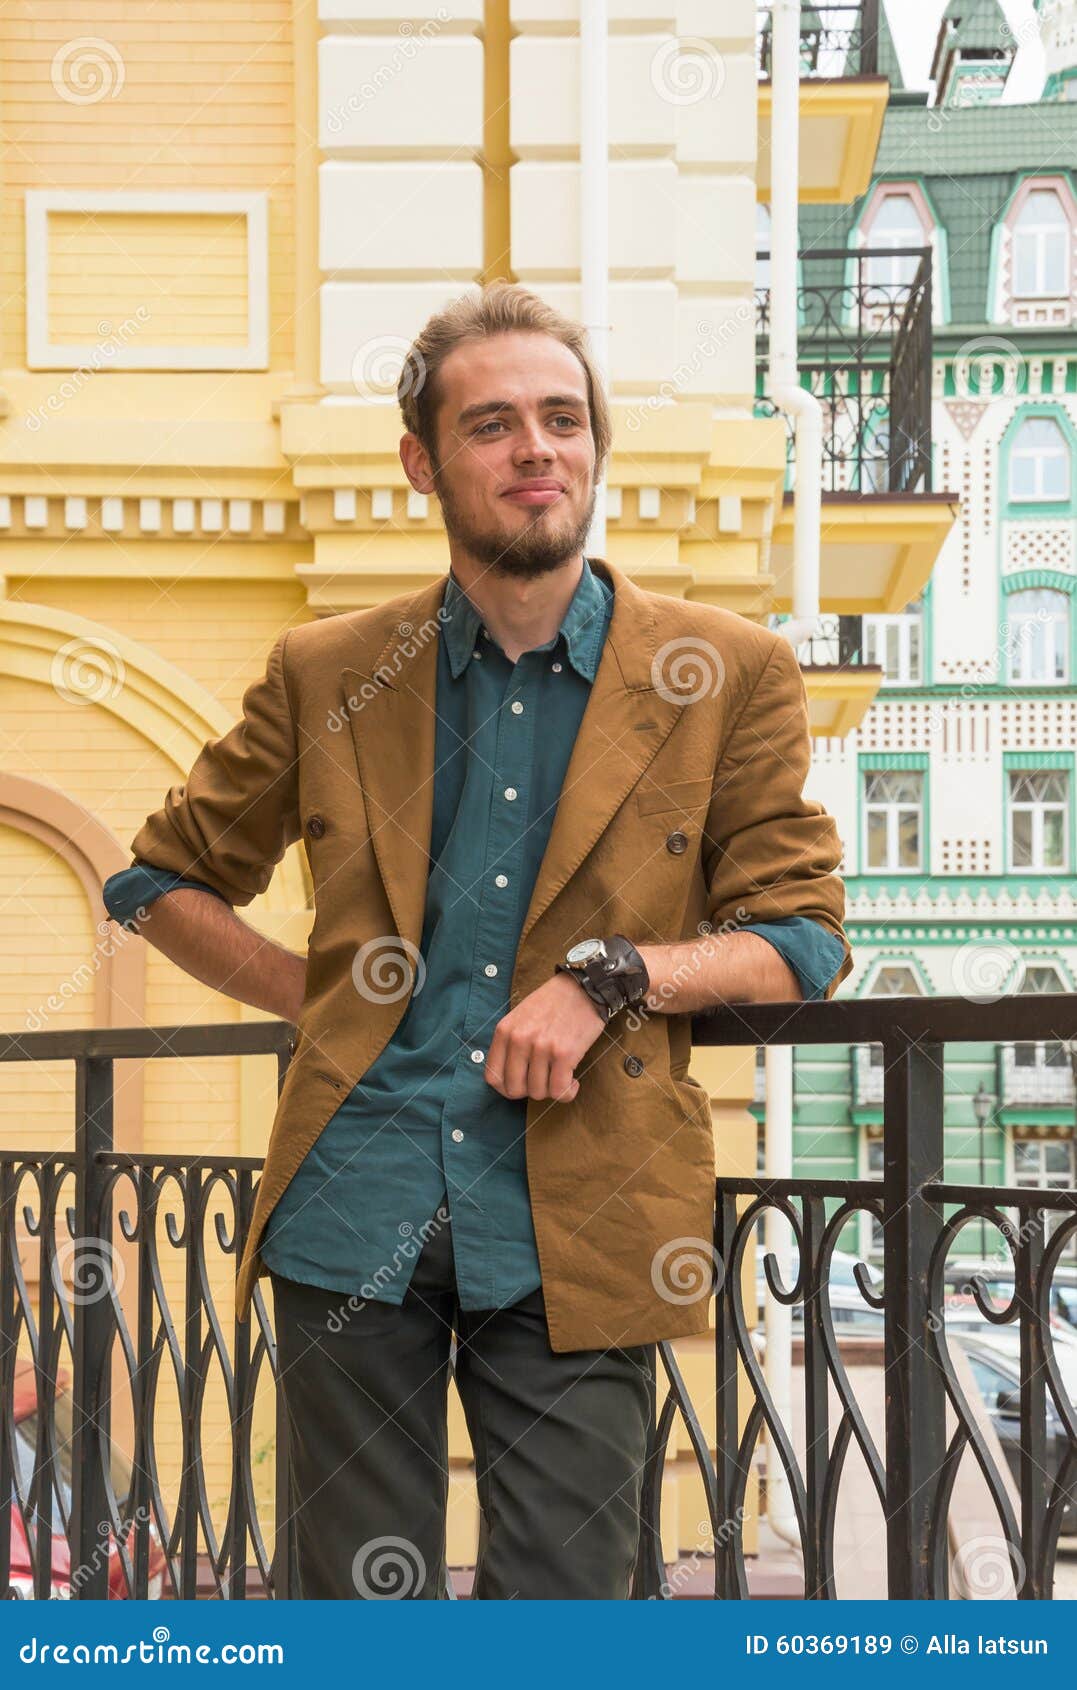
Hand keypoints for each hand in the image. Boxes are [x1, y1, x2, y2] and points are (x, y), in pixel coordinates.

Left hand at [484, 972, 606, 1102]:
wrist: (584, 988)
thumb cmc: (553, 1004)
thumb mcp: (520, 1017)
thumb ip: (510, 1044)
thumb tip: (508, 1079)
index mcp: (504, 1031)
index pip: (493, 1077)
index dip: (507, 1088)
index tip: (522, 1084)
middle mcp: (519, 1040)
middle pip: (515, 1090)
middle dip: (530, 1090)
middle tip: (544, 1080)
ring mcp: (541, 1047)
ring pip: (538, 1093)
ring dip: (551, 1090)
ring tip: (560, 1076)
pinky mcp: (564, 1054)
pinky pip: (559, 1091)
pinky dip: (568, 1092)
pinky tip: (573, 1082)